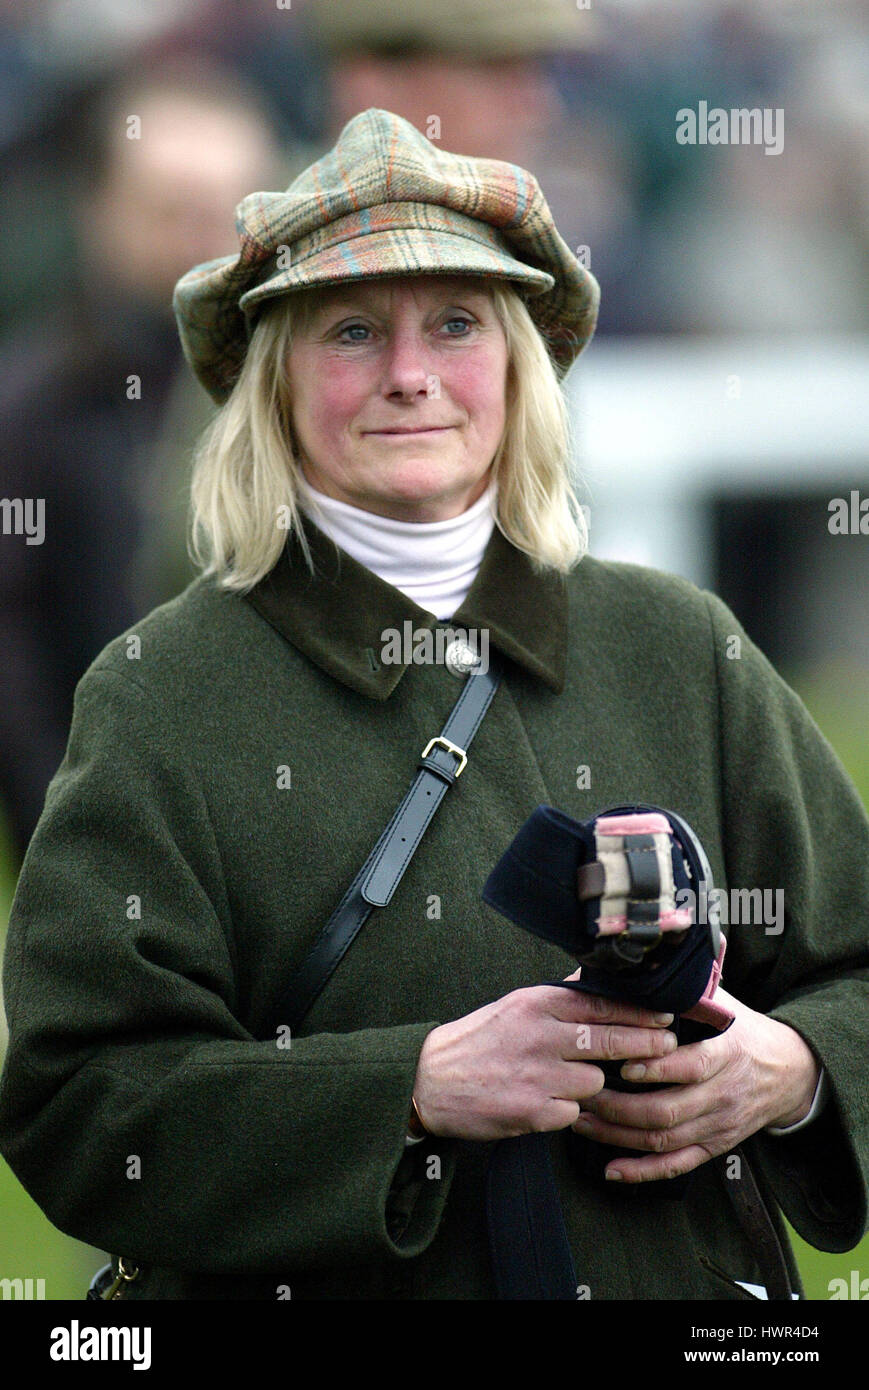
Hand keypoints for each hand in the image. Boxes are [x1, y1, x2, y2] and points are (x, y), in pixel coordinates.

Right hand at [412, 978, 677, 1140]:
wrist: (430, 1080)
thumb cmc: (478, 1041)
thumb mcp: (516, 1005)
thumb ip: (559, 998)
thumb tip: (596, 980)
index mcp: (537, 1005)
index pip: (601, 1005)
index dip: (638, 1013)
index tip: (665, 1017)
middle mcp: (540, 1036)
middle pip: (609, 1040)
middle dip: (645, 1044)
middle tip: (666, 1046)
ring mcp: (537, 1076)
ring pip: (595, 1081)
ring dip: (592, 1084)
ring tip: (571, 1080)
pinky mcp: (533, 1112)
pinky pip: (573, 1111)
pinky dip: (567, 1110)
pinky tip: (549, 1102)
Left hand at [570, 985, 821, 1182]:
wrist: (787, 1071)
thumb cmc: (740, 1029)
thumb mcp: (721, 1002)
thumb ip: (684, 988)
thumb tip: (636, 965)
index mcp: (724, 1055)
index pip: (690, 1067)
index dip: (656, 1069)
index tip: (622, 1064)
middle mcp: (721, 1095)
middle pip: (668, 1111)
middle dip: (620, 1107)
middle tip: (583, 1094)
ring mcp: (716, 1125)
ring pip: (664, 1140)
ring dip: (618, 1135)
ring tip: (581, 1120)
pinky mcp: (712, 1146)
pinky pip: (676, 1165)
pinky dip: (643, 1171)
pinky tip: (612, 1168)